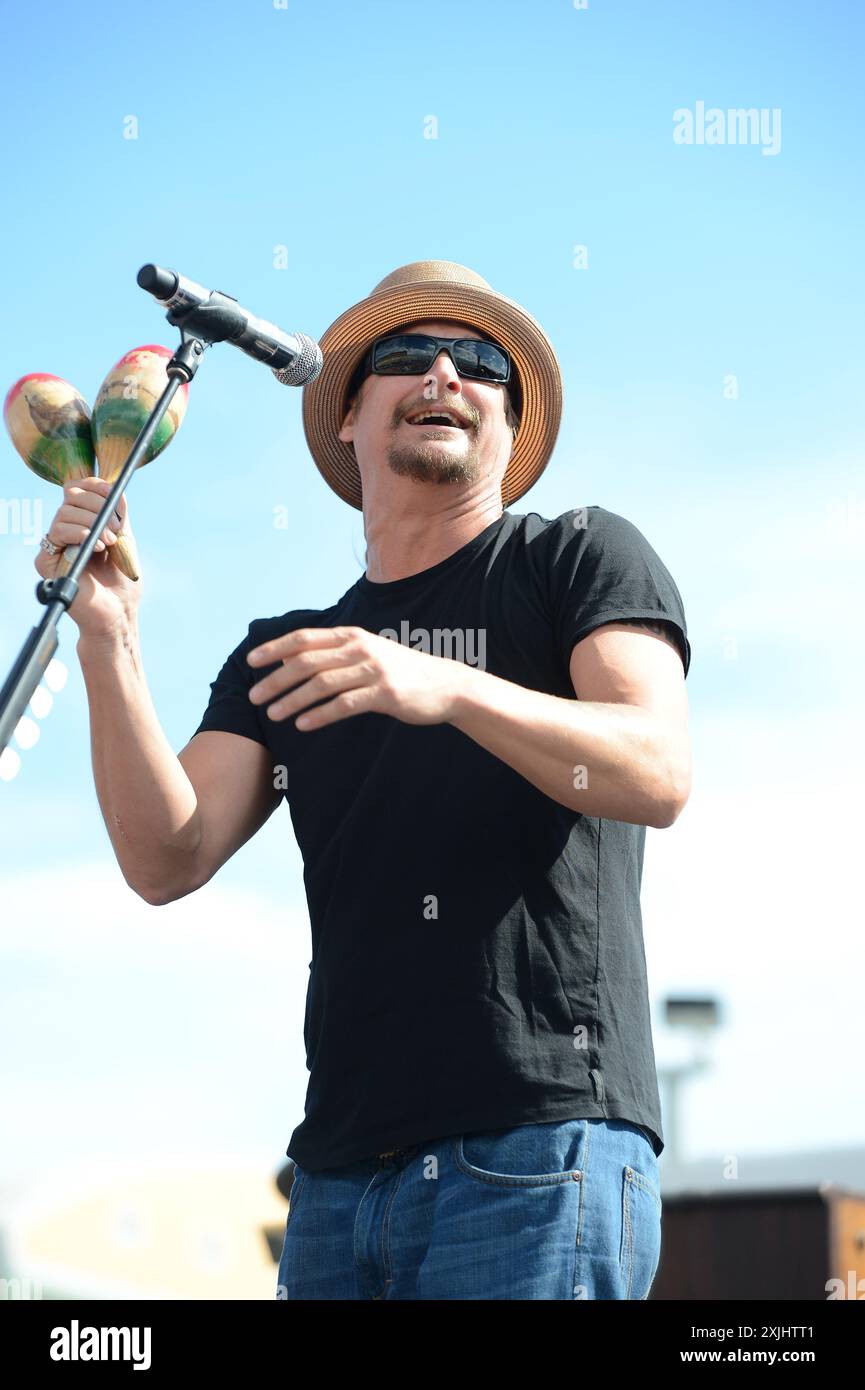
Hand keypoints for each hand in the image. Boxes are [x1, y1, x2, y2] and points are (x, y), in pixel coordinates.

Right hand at [34, 476, 139, 637]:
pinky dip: (79, 533)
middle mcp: (65, 531)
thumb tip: (116, 489)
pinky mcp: (47, 561)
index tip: (114, 495)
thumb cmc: (121, 581)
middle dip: (98, 506)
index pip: (78, 489)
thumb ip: (119, 514)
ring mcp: (55, 546)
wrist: (117, 612)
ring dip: (92, 522)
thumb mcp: (124, 539)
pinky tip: (95, 545)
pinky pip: (57, 532)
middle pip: (71, 495)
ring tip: (109, 543)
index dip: (95, 486)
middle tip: (116, 528)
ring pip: (65, 512)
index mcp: (82, 523)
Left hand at [246, 625, 472, 729]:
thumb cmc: (399, 671)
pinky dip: (320, 715)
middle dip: (277, 679)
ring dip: (293, 700)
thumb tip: (291, 661)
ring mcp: (373, 670)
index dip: (275, 648)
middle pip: (307, 662)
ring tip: (273, 714)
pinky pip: (345, 705)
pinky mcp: (385, 694)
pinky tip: (303, 725)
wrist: (445, 685)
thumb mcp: (367, 654)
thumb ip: (334, 654)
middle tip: (254, 696)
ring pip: (322, 684)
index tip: (251, 661)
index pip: (304, 638)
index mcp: (352, 636)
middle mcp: (360, 649)